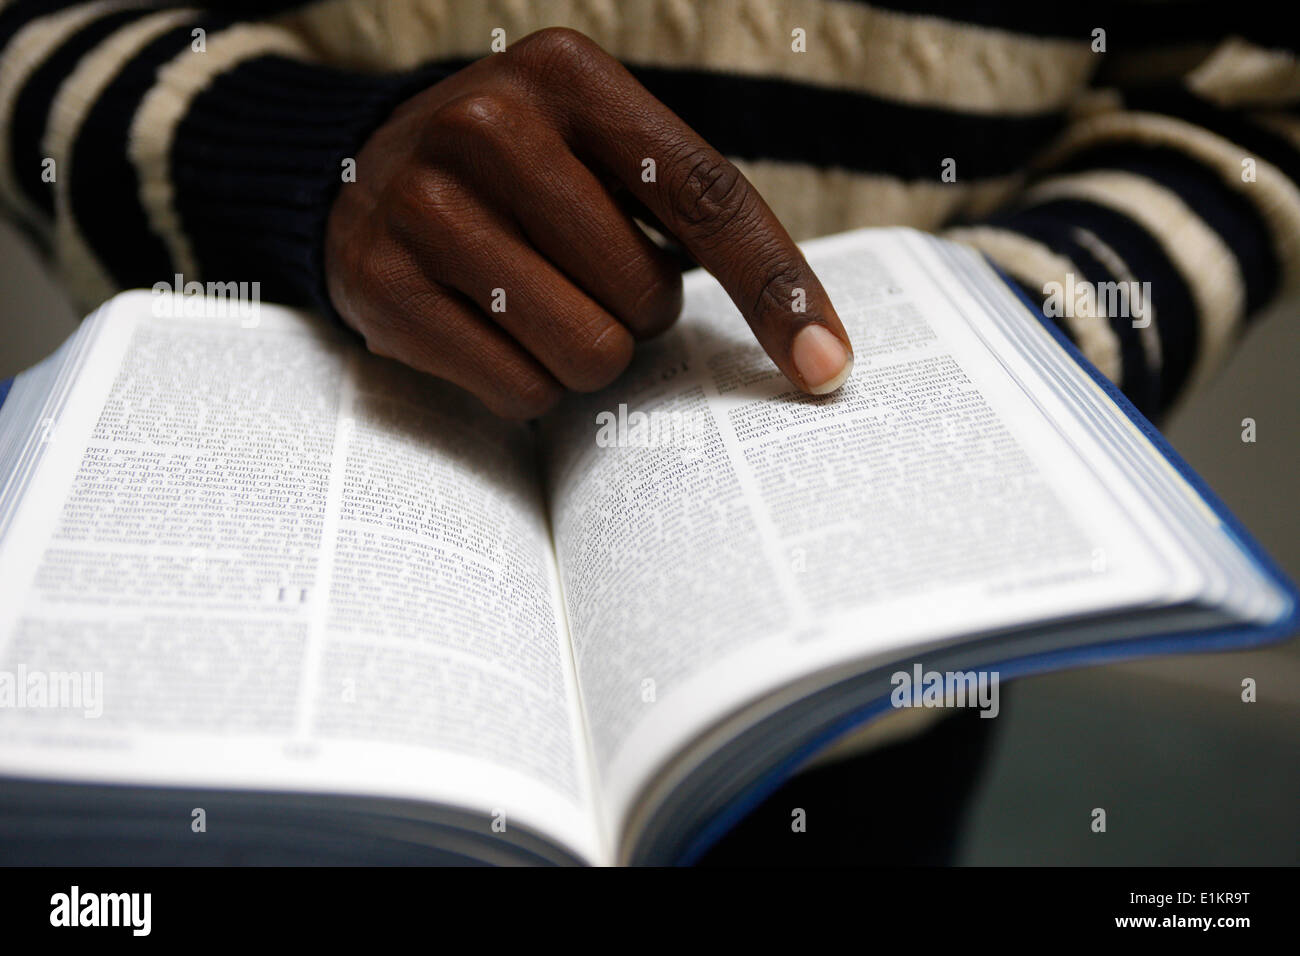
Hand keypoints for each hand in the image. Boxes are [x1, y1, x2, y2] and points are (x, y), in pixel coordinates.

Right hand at [324, 27, 853, 418]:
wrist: (359, 174)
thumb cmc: (520, 174)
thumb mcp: (596, 143)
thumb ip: (686, 205)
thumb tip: (809, 339)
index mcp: (568, 76)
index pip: (706, 196)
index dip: (778, 288)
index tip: (829, 363)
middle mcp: (488, 125)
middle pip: (646, 297)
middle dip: (637, 311)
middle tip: (584, 276)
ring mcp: (424, 205)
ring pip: (587, 354)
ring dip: (588, 356)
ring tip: (538, 304)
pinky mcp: (382, 285)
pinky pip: (519, 391)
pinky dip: (529, 385)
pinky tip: (491, 333)